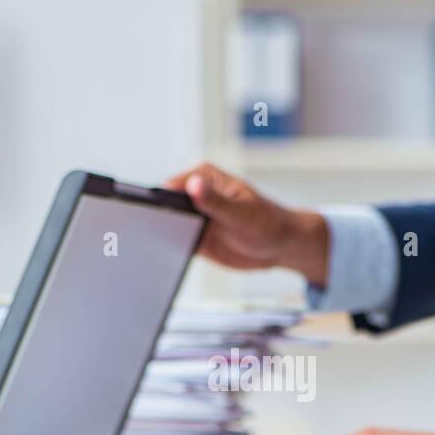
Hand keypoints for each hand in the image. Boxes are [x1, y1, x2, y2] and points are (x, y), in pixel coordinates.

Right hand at [164, 163, 329, 286]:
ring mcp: (194, 217)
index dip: (160, 201)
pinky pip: (176, 242)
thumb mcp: (241, 213)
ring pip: (168, 225)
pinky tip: (173, 257)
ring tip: (163, 246)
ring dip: (163, 235)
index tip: (153, 214)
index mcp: (204, 178)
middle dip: (158, 219)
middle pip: (165, 206)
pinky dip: (173, 249)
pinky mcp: (195, 237)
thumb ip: (216, 201)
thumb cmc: (268, 222)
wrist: (280, 246)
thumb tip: (193, 185)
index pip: (172, 186)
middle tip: (153, 234)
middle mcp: (196, 195)